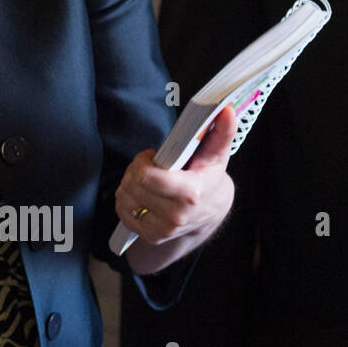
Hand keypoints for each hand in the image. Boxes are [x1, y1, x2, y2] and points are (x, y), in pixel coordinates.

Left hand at [115, 104, 235, 252]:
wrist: (209, 213)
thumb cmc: (208, 178)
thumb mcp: (216, 156)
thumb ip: (221, 133)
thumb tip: (226, 110)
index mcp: (190, 194)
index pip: (147, 177)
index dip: (144, 162)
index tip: (154, 157)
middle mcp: (176, 216)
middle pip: (132, 183)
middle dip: (136, 168)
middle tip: (150, 166)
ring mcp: (162, 229)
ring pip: (124, 195)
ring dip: (130, 183)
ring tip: (148, 180)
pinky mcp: (150, 236)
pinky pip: (122, 209)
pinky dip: (127, 198)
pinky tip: (144, 195)